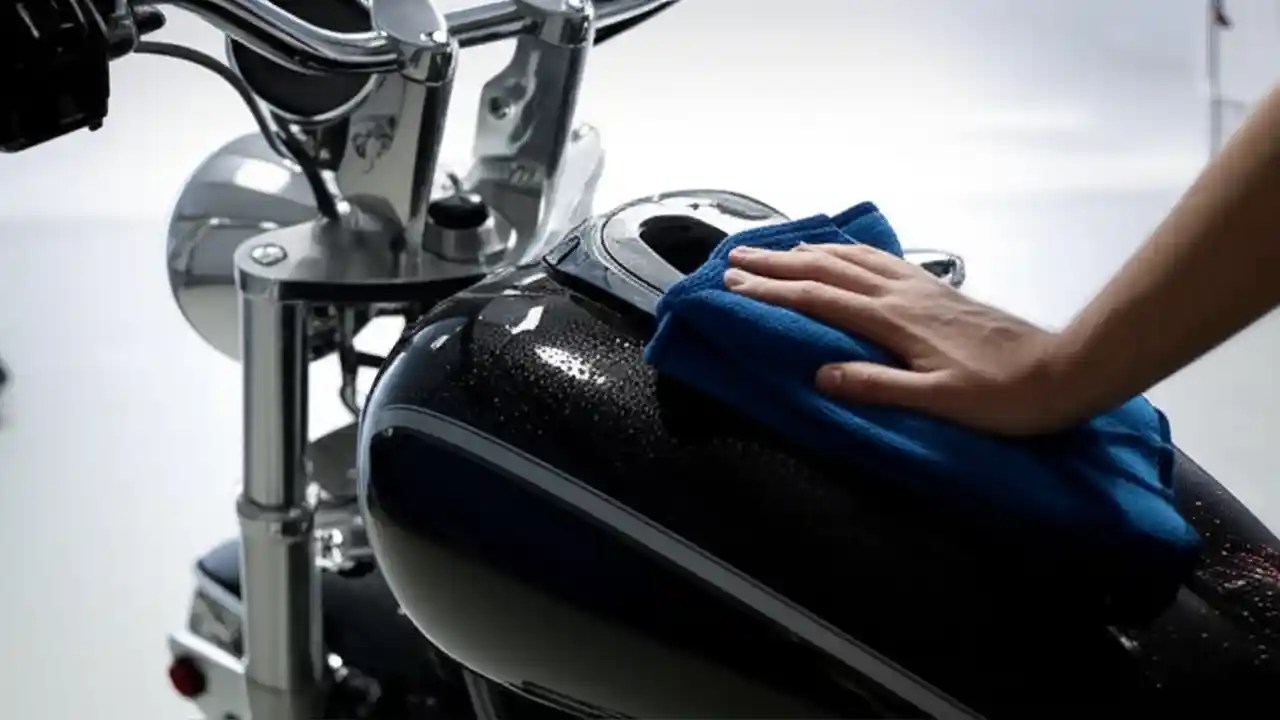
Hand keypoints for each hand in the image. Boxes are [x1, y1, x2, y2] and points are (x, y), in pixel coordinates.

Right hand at [724, 243, 1076, 435]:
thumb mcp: (938, 401)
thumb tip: (821, 375)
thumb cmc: (1002, 395)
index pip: (819, 299)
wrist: (1062, 371)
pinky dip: (849, 252)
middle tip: (735, 259)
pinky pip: (880, 260)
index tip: (733, 286)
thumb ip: (878, 386)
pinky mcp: (937, 291)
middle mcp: (903, 294)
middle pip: (827, 269)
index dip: (772, 292)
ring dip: (808, 251)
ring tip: (776, 249)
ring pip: (852, 258)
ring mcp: (921, 288)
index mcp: (895, 320)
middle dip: (777, 263)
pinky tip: (844, 254)